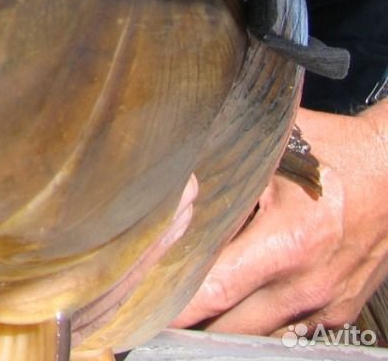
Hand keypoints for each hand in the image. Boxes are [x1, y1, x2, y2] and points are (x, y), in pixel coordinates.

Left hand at [173, 102, 387, 334]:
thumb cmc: (336, 152)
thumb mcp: (276, 149)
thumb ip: (225, 164)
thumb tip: (172, 171)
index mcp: (288, 242)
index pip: (217, 289)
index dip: (177, 302)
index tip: (144, 303)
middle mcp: (307, 283)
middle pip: (232, 326)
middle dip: (193, 320)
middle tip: (156, 305)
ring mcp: (325, 303)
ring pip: (260, 332)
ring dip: (226, 322)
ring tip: (191, 305)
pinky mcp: (338, 310)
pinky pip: (288, 329)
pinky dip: (260, 320)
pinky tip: (237, 300)